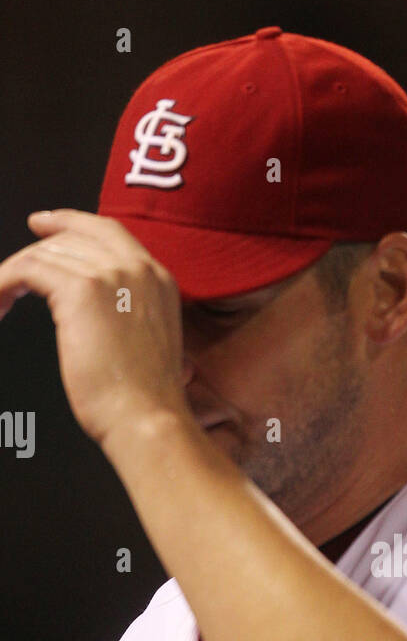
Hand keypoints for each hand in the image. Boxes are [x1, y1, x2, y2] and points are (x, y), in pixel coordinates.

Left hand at [0, 209, 187, 445]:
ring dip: (15, 275)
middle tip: (10, 275)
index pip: (107, 231)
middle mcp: (137, 269)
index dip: (69, 222)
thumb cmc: (146, 398)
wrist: (147, 418)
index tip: (42, 224)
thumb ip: (128, 311)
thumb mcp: (147, 340)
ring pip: (46, 254)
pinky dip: (4, 283)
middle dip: (35, 252)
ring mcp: (110, 276)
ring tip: (2, 301)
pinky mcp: (80, 291)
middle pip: (72, 238)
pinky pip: (27, 270)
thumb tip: (91, 309)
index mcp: (157, 279)